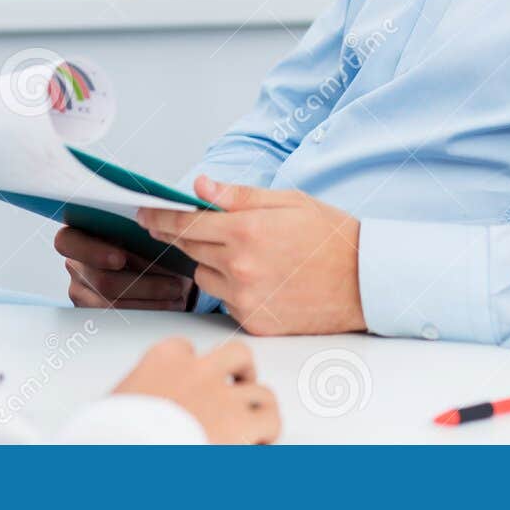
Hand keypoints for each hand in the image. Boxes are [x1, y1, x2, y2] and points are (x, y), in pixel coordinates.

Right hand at [55, 226, 194, 310]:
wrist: (157, 269)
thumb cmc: (147, 243)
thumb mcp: (143, 231)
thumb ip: (141, 230)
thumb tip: (157, 231)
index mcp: (78, 234)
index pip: (66, 241)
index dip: (93, 251)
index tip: (121, 259)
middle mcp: (75, 264)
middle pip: (101, 280)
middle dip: (144, 284)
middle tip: (173, 283)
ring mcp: (81, 291)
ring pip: (113, 303)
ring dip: (152, 299)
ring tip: (177, 293)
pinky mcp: (94, 314)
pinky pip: (120, 319)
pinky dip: (150, 312)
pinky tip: (170, 305)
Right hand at [113, 337, 279, 443]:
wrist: (127, 453)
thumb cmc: (114, 436)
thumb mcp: (115, 408)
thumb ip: (136, 402)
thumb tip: (132, 419)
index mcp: (162, 360)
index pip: (185, 349)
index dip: (194, 367)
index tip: (195, 380)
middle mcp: (198, 370)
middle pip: (236, 355)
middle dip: (243, 370)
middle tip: (241, 385)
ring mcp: (223, 395)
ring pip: (260, 390)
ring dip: (260, 406)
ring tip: (259, 423)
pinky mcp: (240, 424)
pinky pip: (270, 421)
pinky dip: (268, 433)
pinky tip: (261, 445)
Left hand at [137, 177, 365, 335]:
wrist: (366, 282)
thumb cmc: (331, 237)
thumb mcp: (288, 201)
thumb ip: (239, 195)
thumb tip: (200, 186)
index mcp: (247, 231)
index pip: (185, 223)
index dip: (160, 217)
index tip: (143, 214)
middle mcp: (241, 267)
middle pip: (190, 250)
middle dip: (182, 237)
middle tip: (175, 227)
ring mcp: (247, 299)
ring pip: (205, 278)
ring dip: (211, 264)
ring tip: (242, 254)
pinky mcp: (256, 322)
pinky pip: (226, 302)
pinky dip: (232, 289)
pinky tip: (258, 278)